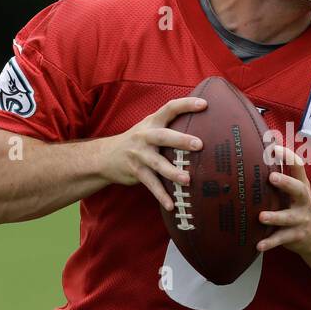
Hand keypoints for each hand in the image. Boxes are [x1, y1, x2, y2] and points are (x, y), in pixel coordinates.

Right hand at [97, 96, 205, 210]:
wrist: (105, 156)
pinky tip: (171, 205)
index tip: (204, 104)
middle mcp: (145, 136)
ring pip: (158, 164)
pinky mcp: (136, 171)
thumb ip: (170, 124)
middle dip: (181, 140)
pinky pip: (151, 184)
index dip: (186, 104)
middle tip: (199, 145)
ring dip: (173, 172)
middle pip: (164, 136)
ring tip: (188, 180)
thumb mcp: (150, 127)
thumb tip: (203, 124)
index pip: (170, 108)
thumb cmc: (139, 140)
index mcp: (152, 122)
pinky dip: (161, 195)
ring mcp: (139, 155)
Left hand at [257, 144, 310, 255]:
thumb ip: (281, 174)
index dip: (288, 156)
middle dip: (286, 183)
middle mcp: (303, 201)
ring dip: (275, 217)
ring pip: (288, 218)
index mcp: (301, 186)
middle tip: (271, 177)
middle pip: (298, 189)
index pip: (298, 166)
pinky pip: (281, 239)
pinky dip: (269, 243)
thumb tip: (261, 149)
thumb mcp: (294, 190)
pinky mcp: (295, 236)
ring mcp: (300, 219)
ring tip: (261, 217)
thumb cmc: (297, 206)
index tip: (274, 147)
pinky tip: (258, 245)